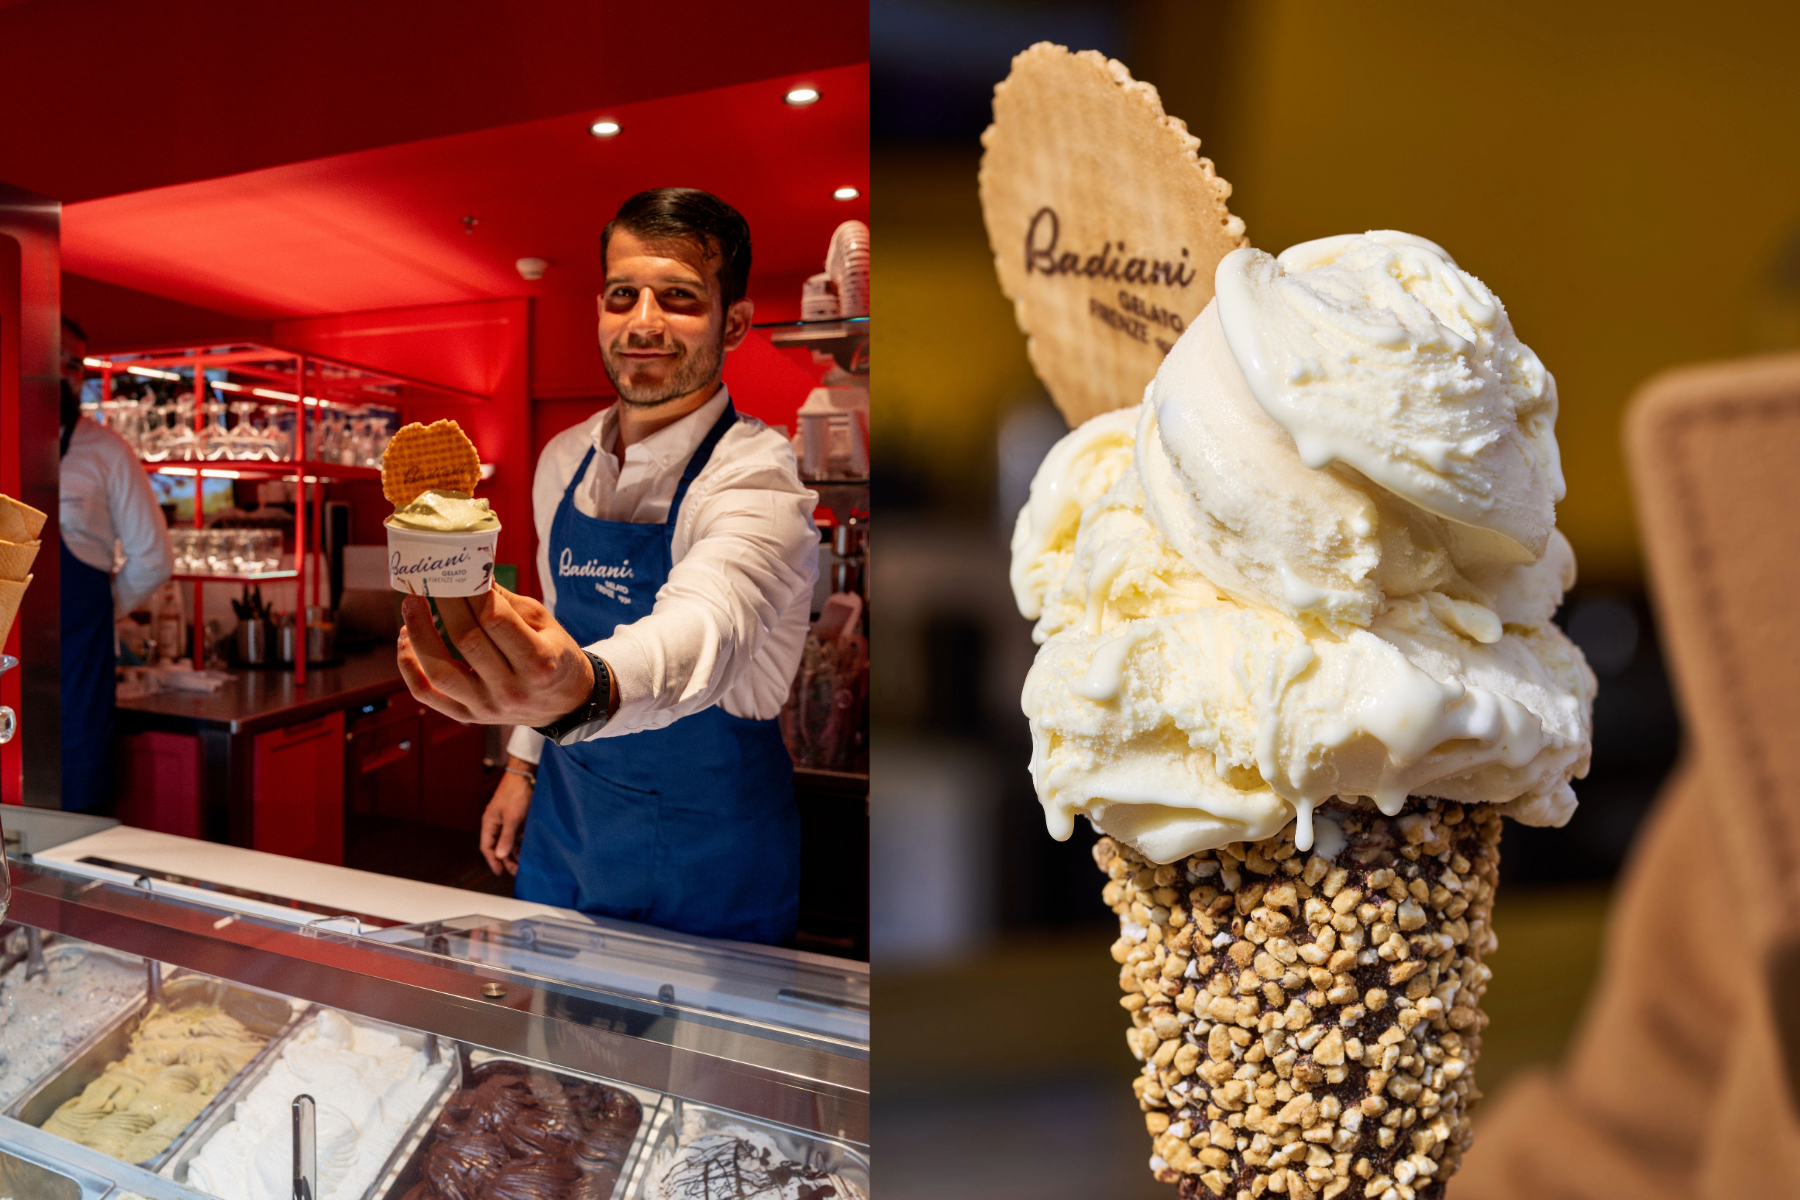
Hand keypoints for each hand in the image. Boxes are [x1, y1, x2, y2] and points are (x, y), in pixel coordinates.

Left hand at [396, 586, 613, 726]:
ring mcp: (487, 706)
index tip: (457, 572)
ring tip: (411, 605)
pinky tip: (406, 640)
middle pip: (466, 641)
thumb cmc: (554, 654)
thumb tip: (469, 573)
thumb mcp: (543, 622)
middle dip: (444, 604)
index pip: (495, 620)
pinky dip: (409, 667)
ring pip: (440, 671)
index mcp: (539, 662)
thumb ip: (505, 601)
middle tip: (430, 580)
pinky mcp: (468, 715)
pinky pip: (427, 694)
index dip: (471, 592)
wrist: (565, 704)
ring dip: (419, 634)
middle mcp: (512, 689)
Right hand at [480, 761, 533, 875]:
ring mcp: (507, 821)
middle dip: (505, 860)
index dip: (493, 861)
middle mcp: (496, 824)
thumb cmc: (516, 794)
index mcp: (489, 823)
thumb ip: (506, 837)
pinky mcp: (517, 818)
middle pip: (498, 847)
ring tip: (523, 865)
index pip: (487, 847)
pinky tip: (528, 851)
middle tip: (516, 872)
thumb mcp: (512, 817)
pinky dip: (521, 844)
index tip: (500, 873)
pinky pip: (517, 835)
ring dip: (515, 853)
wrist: (526, 774)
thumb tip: (500, 856)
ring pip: (508, 842)